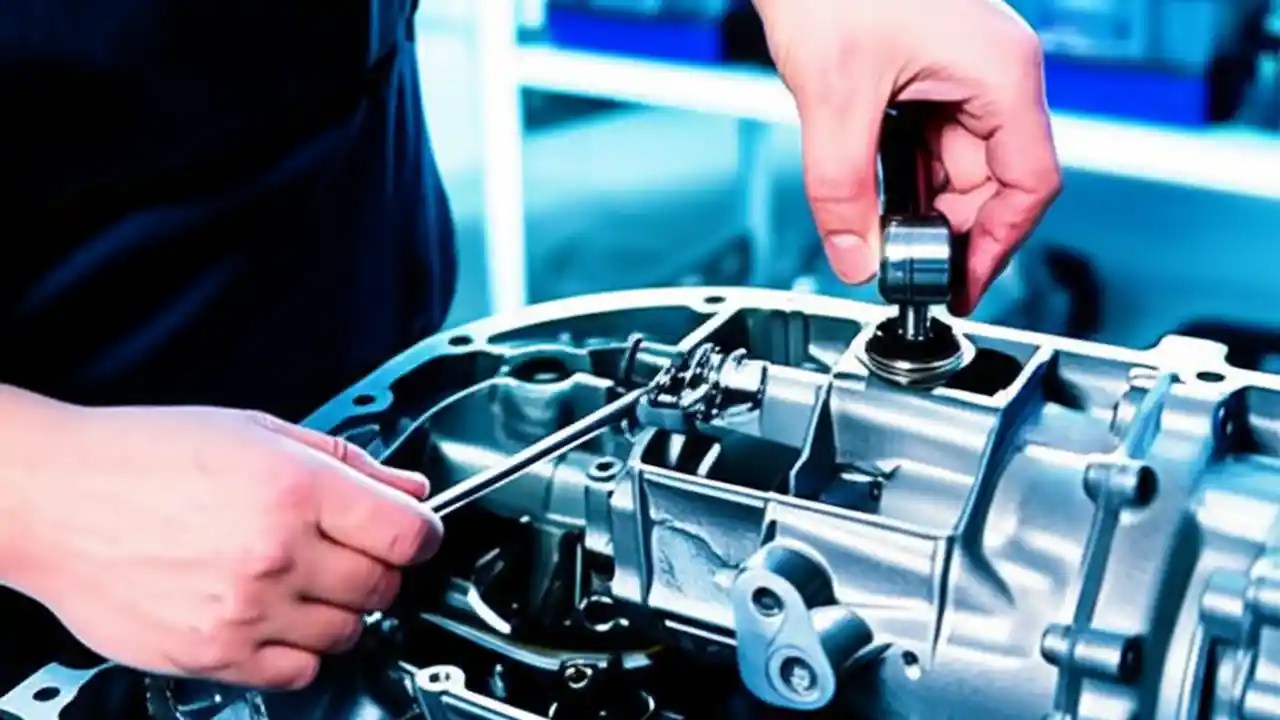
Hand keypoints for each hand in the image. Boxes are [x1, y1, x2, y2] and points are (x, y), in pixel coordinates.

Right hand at [0, 400, 440, 690]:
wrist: (55, 500)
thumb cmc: (144, 458)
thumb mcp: (258, 431)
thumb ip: (346, 463)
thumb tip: (409, 487)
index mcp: (297, 488)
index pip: (411, 533)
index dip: (423, 532)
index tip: (415, 531)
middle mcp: (278, 553)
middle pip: (385, 586)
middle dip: (381, 568)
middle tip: (350, 551)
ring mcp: (246, 611)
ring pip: (348, 633)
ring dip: (342, 610)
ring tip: (302, 580)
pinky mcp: (214, 656)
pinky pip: (298, 674)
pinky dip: (302, 652)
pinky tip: (278, 617)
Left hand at [754, 0, 1061, 314]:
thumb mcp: (833, 96)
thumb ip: (840, 190)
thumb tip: (855, 257)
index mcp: (1000, 73)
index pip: (1030, 184)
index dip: (997, 245)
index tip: (960, 284)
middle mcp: (992, 72)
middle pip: (991, 180)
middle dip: (948, 230)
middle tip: (906, 270)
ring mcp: (959, 70)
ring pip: (955, 164)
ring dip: (920, 205)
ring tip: (881, 239)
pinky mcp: (923, 71)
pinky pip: (926, 140)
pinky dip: (901, 174)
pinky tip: (870, 196)